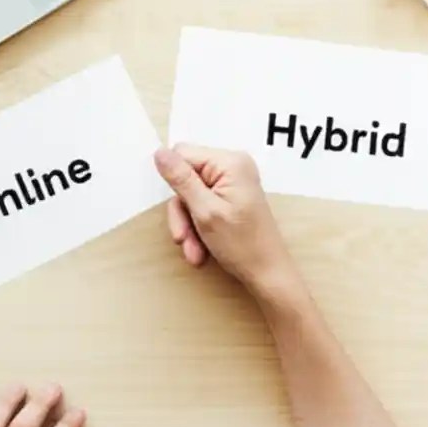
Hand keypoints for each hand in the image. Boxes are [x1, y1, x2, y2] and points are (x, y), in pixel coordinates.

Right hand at [153, 145, 299, 296]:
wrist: (267, 273)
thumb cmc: (242, 245)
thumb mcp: (205, 211)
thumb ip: (181, 179)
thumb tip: (160, 152)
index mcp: (230, 162)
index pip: (182, 154)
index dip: (176, 183)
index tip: (182, 211)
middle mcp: (233, 166)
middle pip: (186, 177)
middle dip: (182, 212)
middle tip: (183, 238)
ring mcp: (233, 182)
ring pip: (191, 196)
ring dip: (188, 225)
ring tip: (194, 251)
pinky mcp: (231, 197)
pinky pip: (203, 204)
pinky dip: (198, 227)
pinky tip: (200, 249)